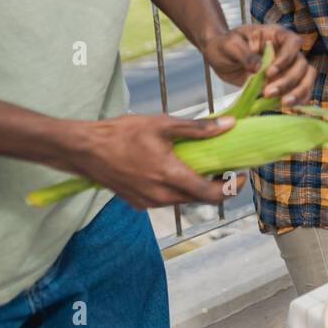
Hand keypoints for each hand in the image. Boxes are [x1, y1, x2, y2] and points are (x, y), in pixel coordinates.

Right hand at [69, 113, 240, 208]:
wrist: (85, 149)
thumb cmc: (123, 133)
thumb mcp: (163, 124)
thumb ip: (199, 128)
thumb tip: (230, 125)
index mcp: (170, 177)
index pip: (211, 194)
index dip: (231, 188)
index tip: (242, 176)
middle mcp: (161, 196)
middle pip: (199, 198)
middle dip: (216, 186)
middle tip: (226, 168)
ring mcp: (148, 202)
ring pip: (182, 200)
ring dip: (196, 188)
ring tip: (202, 167)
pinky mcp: (137, 203)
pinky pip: (165, 199)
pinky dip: (176, 189)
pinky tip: (175, 171)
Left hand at [203, 24, 314, 106]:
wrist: (220, 57)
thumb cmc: (225, 45)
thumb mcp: (230, 45)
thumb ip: (245, 54)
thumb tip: (259, 69)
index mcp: (276, 35)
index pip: (293, 43)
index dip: (286, 58)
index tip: (269, 73)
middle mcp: (287, 51)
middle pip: (301, 64)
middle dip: (288, 81)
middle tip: (268, 92)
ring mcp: (288, 67)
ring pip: (306, 79)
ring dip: (297, 92)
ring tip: (282, 103)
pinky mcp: (284, 83)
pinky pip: (300, 91)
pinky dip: (297, 100)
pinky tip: (285, 106)